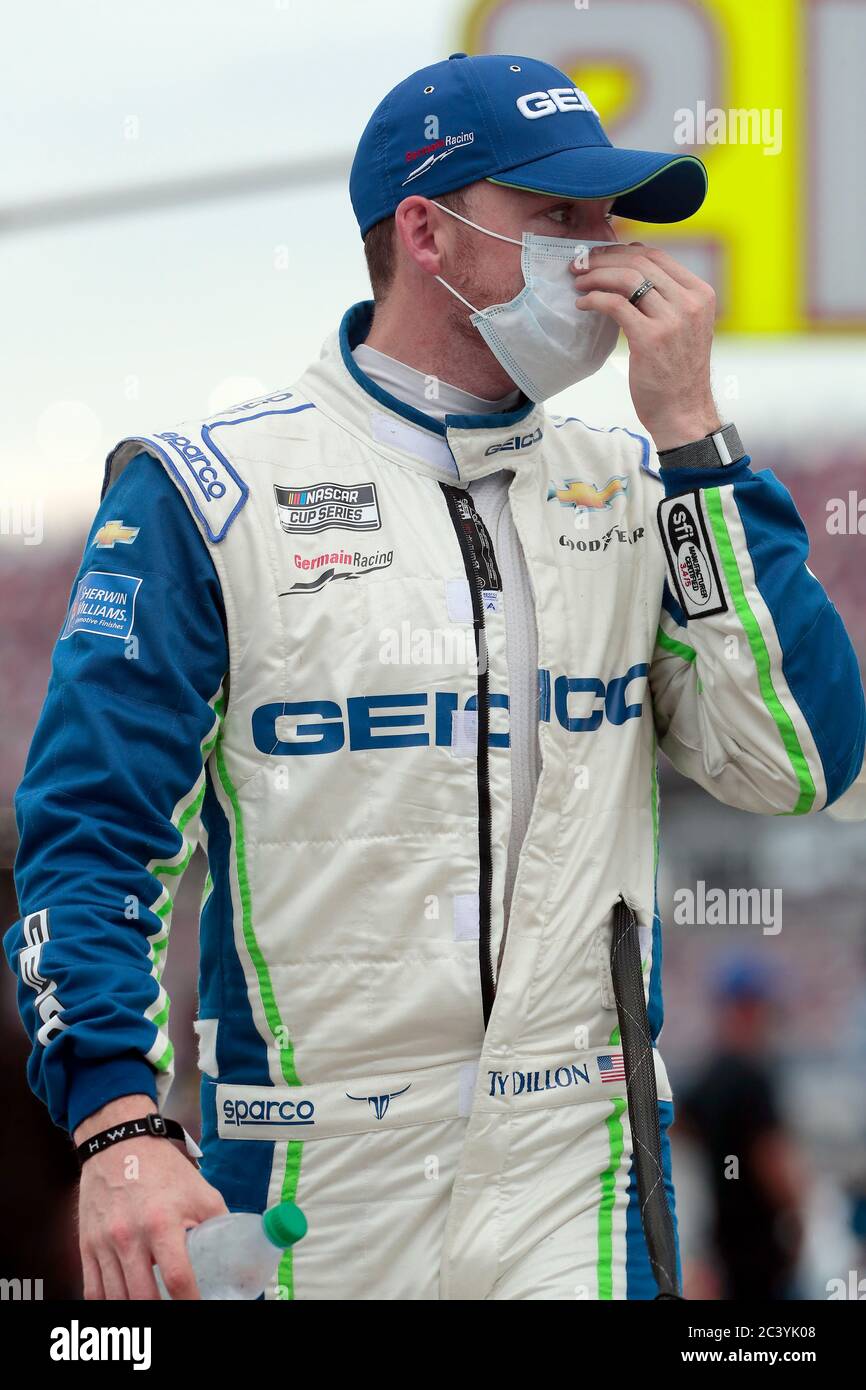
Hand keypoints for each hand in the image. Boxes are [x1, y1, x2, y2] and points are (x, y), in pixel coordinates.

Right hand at [76, 1096, 227, 1299]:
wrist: (118, 1143)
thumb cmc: (162, 1168)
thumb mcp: (200, 1191)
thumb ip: (219, 1224)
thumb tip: (238, 1252)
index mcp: (162, 1222)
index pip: (177, 1278)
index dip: (191, 1302)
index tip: (199, 1307)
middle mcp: (129, 1236)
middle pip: (142, 1297)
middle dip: (161, 1311)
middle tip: (175, 1306)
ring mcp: (104, 1243)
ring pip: (116, 1298)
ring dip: (135, 1309)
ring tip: (153, 1304)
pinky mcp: (87, 1245)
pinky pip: (92, 1289)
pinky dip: (109, 1302)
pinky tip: (124, 1300)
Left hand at [571, 243, 721, 450]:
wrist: (684, 413)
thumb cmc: (677, 375)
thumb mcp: (684, 328)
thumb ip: (667, 301)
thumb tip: (630, 275)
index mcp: (700, 294)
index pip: (658, 256)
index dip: (623, 251)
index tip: (601, 257)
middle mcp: (690, 302)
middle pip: (640, 262)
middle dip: (604, 259)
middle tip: (581, 265)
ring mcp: (672, 320)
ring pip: (627, 279)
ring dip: (596, 276)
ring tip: (578, 283)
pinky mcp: (650, 338)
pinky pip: (615, 305)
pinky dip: (594, 299)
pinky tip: (583, 305)